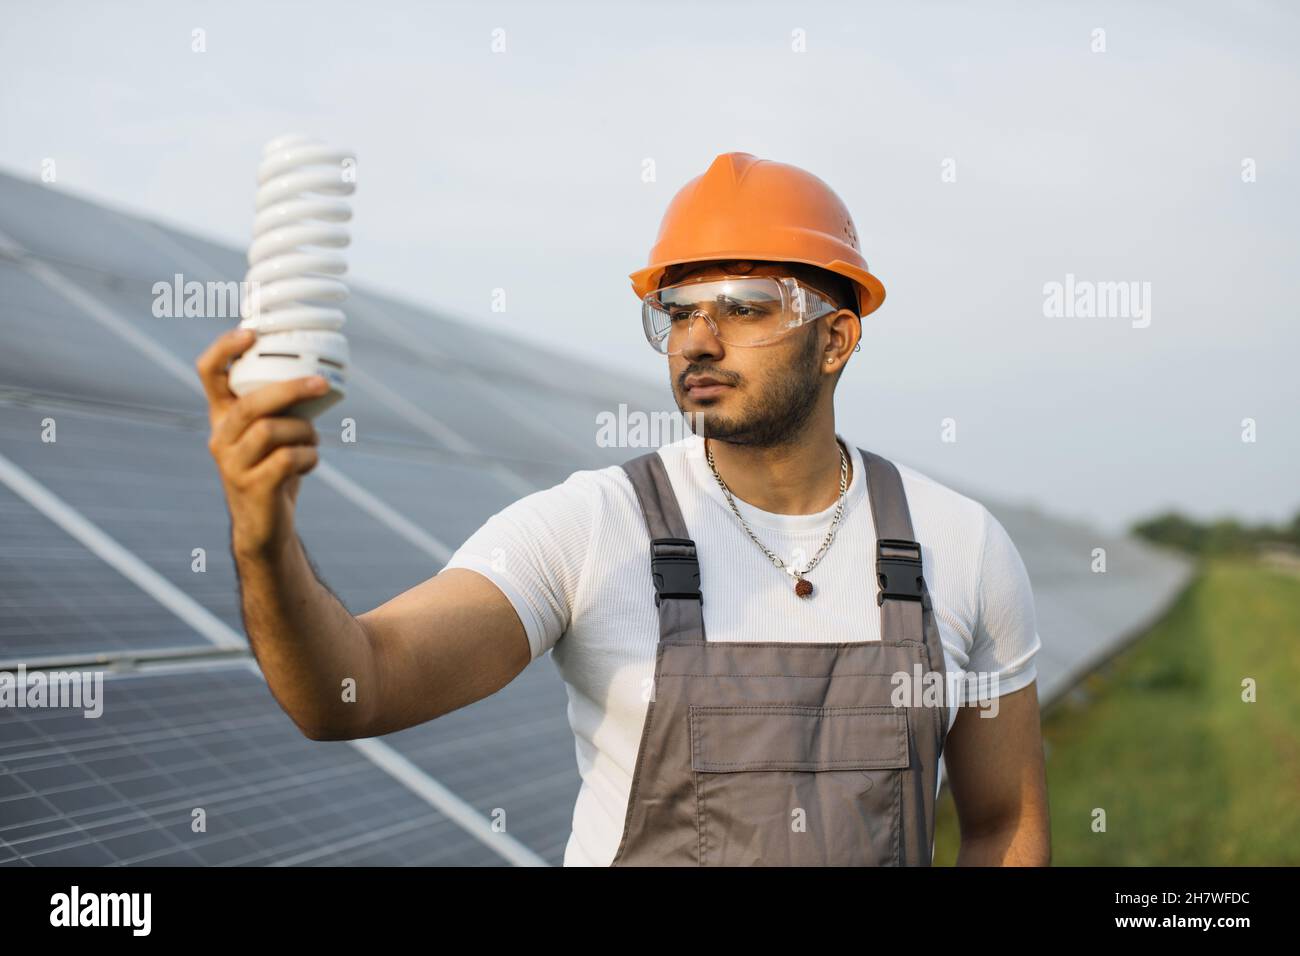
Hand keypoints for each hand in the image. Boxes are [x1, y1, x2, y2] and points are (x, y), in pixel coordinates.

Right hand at [195, 328, 328, 557]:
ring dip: (305, 432)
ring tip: (312, 441)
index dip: (225, 349)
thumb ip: (284, 406)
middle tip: (322, 383)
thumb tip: (320, 374)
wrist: (264, 525)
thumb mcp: (274, 433)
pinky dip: (308, 457)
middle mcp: (220, 436)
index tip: (252, 333)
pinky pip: (287, 459)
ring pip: (272, 430)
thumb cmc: (274, 469)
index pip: (209, 373)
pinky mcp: (252, 486)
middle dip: (291, 389)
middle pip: (251, 403)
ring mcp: (233, 463)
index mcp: (223, 416)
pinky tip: (309, 462)